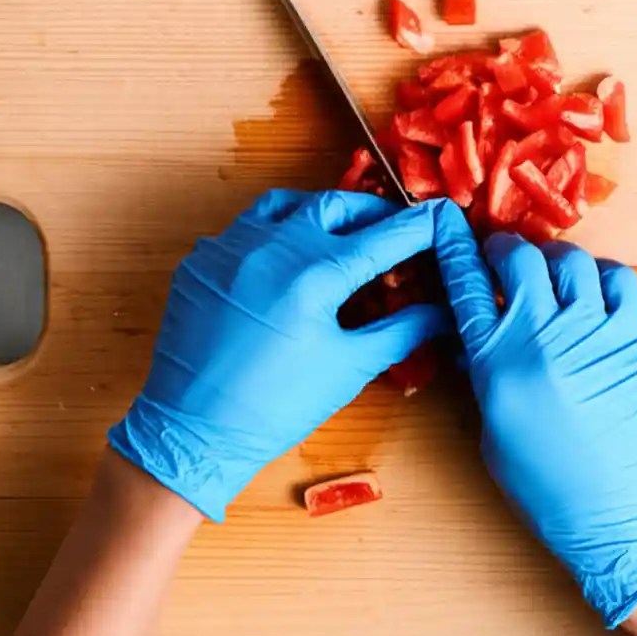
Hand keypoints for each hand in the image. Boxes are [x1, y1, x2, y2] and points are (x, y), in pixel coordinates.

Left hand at [110, 190, 450, 521]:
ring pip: (286, 204)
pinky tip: (286, 261)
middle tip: (391, 229)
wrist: (194, 430)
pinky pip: (245, 228)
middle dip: (370, 212)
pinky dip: (275, 233)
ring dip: (320, 213)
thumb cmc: (278, 406)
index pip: (383, 236)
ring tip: (339, 235)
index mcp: (315, 274)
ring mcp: (229, 247)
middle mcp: (271, 246)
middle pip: (336, 205)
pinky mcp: (200, 260)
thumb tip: (443, 312)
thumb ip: (401, 331)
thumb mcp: (350, 368)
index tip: (441, 218)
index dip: (418, 226)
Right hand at [432, 203, 636, 627]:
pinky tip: (594, 289)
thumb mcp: (492, 429)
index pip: (467, 285)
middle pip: (522, 259)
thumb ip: (483, 372)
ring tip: (551, 273)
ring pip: (572, 261)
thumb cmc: (545, 485)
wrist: (619, 514)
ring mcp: (595, 334)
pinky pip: (620, 281)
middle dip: (507, 248)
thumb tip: (474, 333)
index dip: (454, 246)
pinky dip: (602, 275)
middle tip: (505, 255)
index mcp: (497, 363)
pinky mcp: (635, 339)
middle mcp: (543, 337)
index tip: (447, 223)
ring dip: (555, 259)